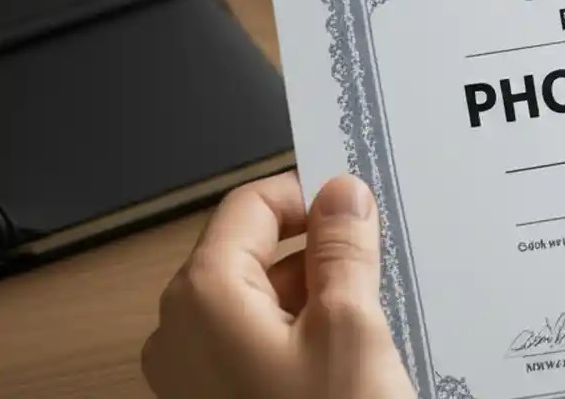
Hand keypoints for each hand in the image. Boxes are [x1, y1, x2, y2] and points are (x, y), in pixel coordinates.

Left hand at [141, 172, 414, 398]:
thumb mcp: (349, 325)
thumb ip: (343, 247)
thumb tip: (342, 193)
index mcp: (203, 294)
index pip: (252, 205)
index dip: (310, 195)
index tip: (361, 203)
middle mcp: (182, 329)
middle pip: (254, 254)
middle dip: (322, 252)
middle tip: (382, 262)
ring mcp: (193, 372)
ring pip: (262, 301)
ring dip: (320, 296)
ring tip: (377, 316)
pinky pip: (259, 344)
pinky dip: (305, 335)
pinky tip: (352, 356)